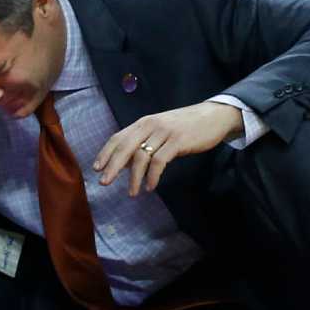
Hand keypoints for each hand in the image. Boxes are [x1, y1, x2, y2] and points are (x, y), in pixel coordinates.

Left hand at [92, 101, 243, 196]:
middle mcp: (150, 125)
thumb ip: (143, 142)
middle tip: (104, 183)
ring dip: (134, 178)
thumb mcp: (161, 130)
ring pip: (141, 156)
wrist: (213, 116)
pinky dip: (153, 176)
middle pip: (125, 147)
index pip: (118, 137)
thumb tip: (125, 164)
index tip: (96, 168)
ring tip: (132, 193)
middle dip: (112, 166)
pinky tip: (150, 187)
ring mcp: (164, 132)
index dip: (105, 153)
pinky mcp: (178, 141)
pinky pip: (159, 161)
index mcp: (144, 122)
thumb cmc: (185, 126)